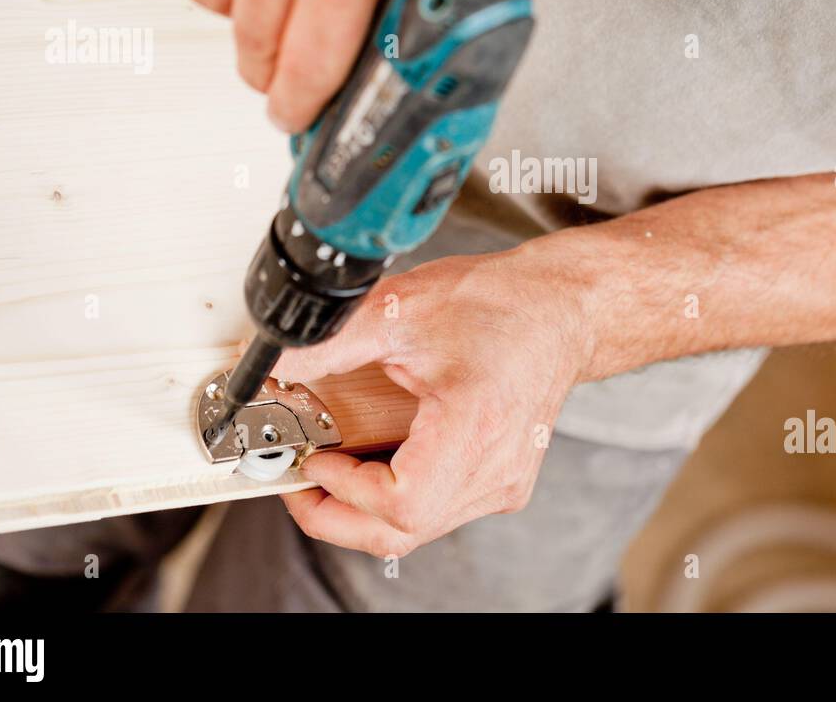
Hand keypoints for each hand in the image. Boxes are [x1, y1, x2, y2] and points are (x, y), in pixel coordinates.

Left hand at [273, 245, 593, 556]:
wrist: (562, 306)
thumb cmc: (502, 303)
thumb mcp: (402, 310)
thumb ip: (330, 343)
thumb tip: (273, 365)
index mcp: (475, 430)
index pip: (399, 504)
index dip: (342, 491)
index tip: (313, 459)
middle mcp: (496, 470)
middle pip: (402, 533)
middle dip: (337, 516)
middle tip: (299, 481)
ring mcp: (504, 482)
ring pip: (418, 528)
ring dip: (365, 506)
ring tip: (332, 464)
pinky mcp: (503, 480)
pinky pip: (438, 510)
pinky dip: (397, 494)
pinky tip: (376, 457)